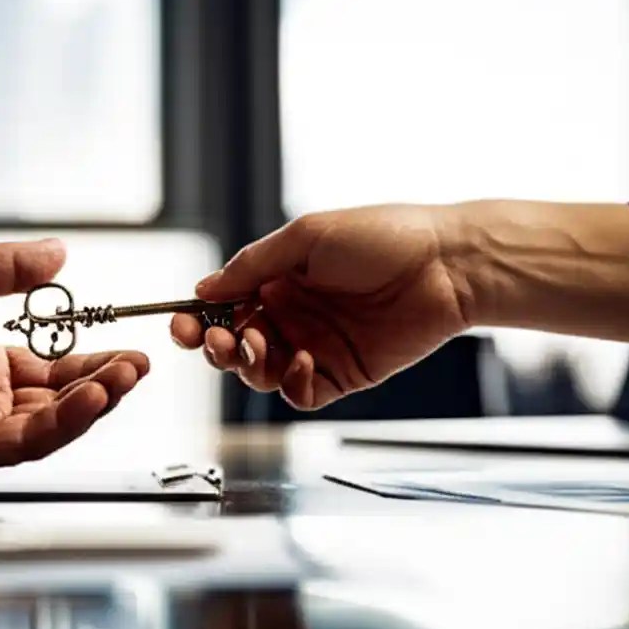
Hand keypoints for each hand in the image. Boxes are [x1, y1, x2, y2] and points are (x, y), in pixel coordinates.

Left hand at [0, 239, 148, 471]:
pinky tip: (85, 400)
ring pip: (47, 428)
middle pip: (60, 403)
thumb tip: (59, 253)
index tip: (130, 350)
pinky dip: (56, 425)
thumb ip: (8, 268)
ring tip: (122, 380)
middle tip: (137, 367)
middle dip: (103, 387)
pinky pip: (17, 443)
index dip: (94, 363)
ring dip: (89, 406)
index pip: (55, 372)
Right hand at [171, 206, 469, 410]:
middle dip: (217, 346)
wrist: (447, 265)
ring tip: (258, 347)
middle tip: (218, 341)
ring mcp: (316, 346)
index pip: (224, 306)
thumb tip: (204, 288)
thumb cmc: (384, 236)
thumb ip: (252, 264)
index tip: (182, 324)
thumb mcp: (307, 237)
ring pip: (262, 372)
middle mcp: (293, 314)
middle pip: (236, 345)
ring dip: (249, 365)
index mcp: (279, 279)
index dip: (198, 319)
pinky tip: (303, 361)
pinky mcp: (343, 374)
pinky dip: (293, 383)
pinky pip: (302, 392)